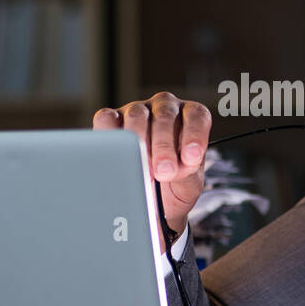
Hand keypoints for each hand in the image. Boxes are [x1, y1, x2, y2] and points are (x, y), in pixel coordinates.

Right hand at [92, 92, 210, 250]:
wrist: (151, 198)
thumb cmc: (173, 184)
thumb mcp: (187, 184)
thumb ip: (185, 175)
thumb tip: (170, 170)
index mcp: (190, 117)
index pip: (197, 116)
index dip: (195, 135)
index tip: (191, 158)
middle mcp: (165, 108)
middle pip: (165, 116)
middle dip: (164, 146)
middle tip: (164, 172)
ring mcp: (138, 110)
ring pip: (136, 115)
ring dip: (138, 141)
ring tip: (140, 167)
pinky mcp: (112, 118)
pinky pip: (107, 118)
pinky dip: (110, 134)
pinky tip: (116, 153)